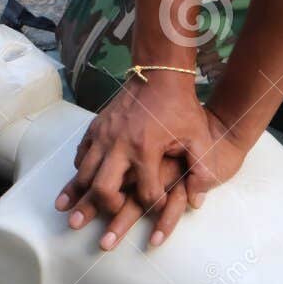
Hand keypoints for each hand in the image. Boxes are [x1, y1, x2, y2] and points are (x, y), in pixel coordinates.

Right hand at [55, 72, 251, 248]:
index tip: (161, 205)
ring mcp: (104, 135)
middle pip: (104, 190)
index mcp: (146, 149)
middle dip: (111, 207)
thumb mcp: (199, 137)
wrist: (160, 75)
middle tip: (121, 208)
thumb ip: (202, 169)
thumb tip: (197, 201)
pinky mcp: (96, 127)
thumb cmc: (181, 107)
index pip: (147, 193)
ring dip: (90, 192)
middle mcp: (120, 144)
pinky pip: (81, 156)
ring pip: (85, 175)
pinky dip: (84, 170)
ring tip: (99, 200)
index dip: (156, 206)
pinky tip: (92, 176)